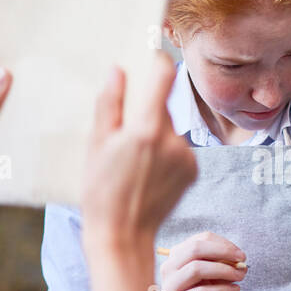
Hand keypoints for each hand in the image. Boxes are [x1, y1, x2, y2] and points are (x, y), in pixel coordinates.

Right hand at [80, 51, 196, 254]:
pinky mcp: (193, 171)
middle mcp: (173, 140)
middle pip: (164, 107)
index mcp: (147, 129)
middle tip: (123, 134)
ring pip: (171, 130)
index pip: (164, 77)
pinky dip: (166, 154)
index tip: (152, 56)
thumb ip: (110, 104)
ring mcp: (187, 157)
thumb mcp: (96, 144)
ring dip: (156, 135)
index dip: (158, 62)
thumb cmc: (101, 191)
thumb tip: (118, 70)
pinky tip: (147, 172)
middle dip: (147, 113)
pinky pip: (179, 150)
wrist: (123, 235)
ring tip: (133, 160)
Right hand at [158, 230, 246, 290]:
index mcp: (177, 255)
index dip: (223, 244)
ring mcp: (170, 284)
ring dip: (223, 270)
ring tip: (239, 276)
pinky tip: (233, 290)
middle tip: (242, 260)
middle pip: (195, 248)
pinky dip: (221, 289)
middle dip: (223, 252)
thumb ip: (221, 264)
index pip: (200, 240)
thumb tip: (240, 263)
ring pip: (196, 268)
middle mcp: (169, 267)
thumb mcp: (209, 275)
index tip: (239, 254)